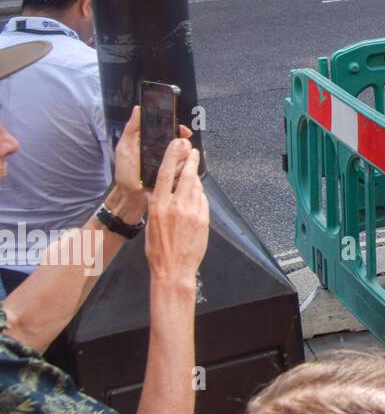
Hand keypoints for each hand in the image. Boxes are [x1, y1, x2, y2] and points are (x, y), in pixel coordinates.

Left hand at [114, 106, 193, 212]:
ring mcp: (172, 164)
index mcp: (154, 141)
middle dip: (180, 147)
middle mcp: (165, 151)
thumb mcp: (125, 148)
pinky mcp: (177, 175)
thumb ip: (131, 128)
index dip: (179, 128)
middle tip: (171, 153)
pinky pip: (188, 168)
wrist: (131, 197)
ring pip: (188, 155)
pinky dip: (182, 171)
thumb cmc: (126, 174)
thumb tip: (138, 109)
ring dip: (179, 161)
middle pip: (184, 141)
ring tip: (165, 168)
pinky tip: (172, 175)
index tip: (182, 131)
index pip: (173, 129)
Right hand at [145, 147, 208, 284]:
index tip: (177, 144)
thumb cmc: (158, 249)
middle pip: (186, 176)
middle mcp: (176, 206)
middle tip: (193, 152)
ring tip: (193, 173)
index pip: (164, 174)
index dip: (171, 156)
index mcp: (159, 206)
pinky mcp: (203, 219)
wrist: (174, 269)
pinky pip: (202, 200)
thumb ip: (158, 205)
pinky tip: (196, 195)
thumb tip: (161, 191)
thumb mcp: (151, 223)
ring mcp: (192, 212)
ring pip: (196, 187)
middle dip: (191, 161)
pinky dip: (199, 195)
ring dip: (195, 178)